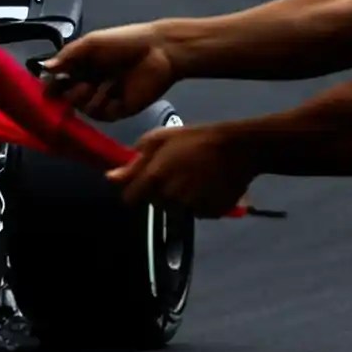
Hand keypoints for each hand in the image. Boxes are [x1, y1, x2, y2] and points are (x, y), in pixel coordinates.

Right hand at [42, 22, 178, 120]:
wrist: (159, 51)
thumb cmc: (125, 42)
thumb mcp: (91, 43)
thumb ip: (67, 56)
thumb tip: (44, 67)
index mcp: (84, 66)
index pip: (61, 81)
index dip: (52, 86)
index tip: (47, 89)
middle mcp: (92, 83)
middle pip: (68, 97)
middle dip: (67, 93)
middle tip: (76, 84)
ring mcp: (105, 98)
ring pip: (83, 108)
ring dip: (83, 99)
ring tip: (92, 86)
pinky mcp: (119, 110)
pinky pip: (101, 115)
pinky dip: (100, 106)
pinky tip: (107, 93)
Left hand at [106, 124, 257, 217]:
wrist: (240, 147)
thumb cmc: (196, 138)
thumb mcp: (160, 140)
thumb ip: (134, 162)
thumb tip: (111, 177)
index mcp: (155, 178)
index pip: (130, 199)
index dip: (134, 190)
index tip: (143, 182)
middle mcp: (171, 197)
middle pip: (154, 204)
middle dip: (159, 192)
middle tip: (175, 173)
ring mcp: (191, 207)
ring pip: (174, 210)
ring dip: (179, 199)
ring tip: (193, 178)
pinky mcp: (210, 213)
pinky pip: (196, 213)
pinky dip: (199, 204)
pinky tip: (207, 186)